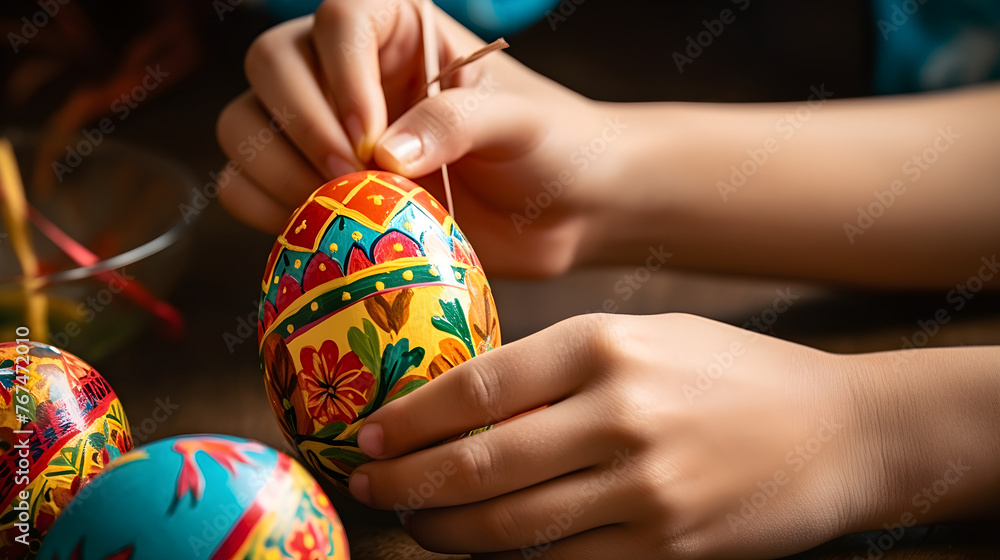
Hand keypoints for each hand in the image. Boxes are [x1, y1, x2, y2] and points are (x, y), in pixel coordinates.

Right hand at [216, 0, 614, 277]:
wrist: (564, 213)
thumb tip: (383, 154)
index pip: (339, 19)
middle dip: (301, 126)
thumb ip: (457, 122)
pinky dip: (267, 211)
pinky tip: (320, 228)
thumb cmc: (553, 150)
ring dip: (275, 171)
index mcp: (400, 30)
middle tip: (353, 178)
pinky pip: (246, 188)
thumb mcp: (519, 124)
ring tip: (341, 207)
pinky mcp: (315, 188)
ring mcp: (326, 130)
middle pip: (270, 65)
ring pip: (243, 126)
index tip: (371, 138)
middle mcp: (350, 72)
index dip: (340, 75)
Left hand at [346, 313, 878, 558]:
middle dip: (407, 483)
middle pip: (481, 463)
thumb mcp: (648, 337)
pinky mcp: (667, 546)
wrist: (840, 431)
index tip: (368, 433)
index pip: (478, 387)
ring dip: (445, 531)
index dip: (410, 418)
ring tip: (412, 525)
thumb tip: (468, 400)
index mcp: (606, 346)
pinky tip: (480, 553)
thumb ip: (563, 363)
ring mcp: (645, 488)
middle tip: (367, 486)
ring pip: (511, 526)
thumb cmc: (734, 374)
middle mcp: (619, 414)